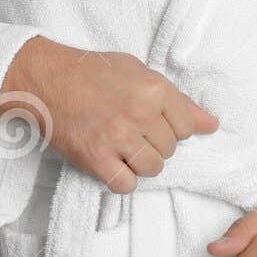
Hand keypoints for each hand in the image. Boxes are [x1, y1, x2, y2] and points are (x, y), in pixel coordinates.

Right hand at [0, 36, 217, 192]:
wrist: (46, 80)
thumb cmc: (92, 73)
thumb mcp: (139, 72)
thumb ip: (177, 100)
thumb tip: (211, 125)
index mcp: (154, 89)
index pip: (187, 127)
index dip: (170, 127)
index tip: (152, 121)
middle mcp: (140, 114)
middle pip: (170, 150)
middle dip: (154, 143)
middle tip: (129, 129)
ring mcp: (118, 138)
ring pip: (153, 169)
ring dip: (139, 162)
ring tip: (121, 145)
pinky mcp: (96, 159)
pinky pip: (126, 185)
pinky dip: (121, 178)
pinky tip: (111, 161)